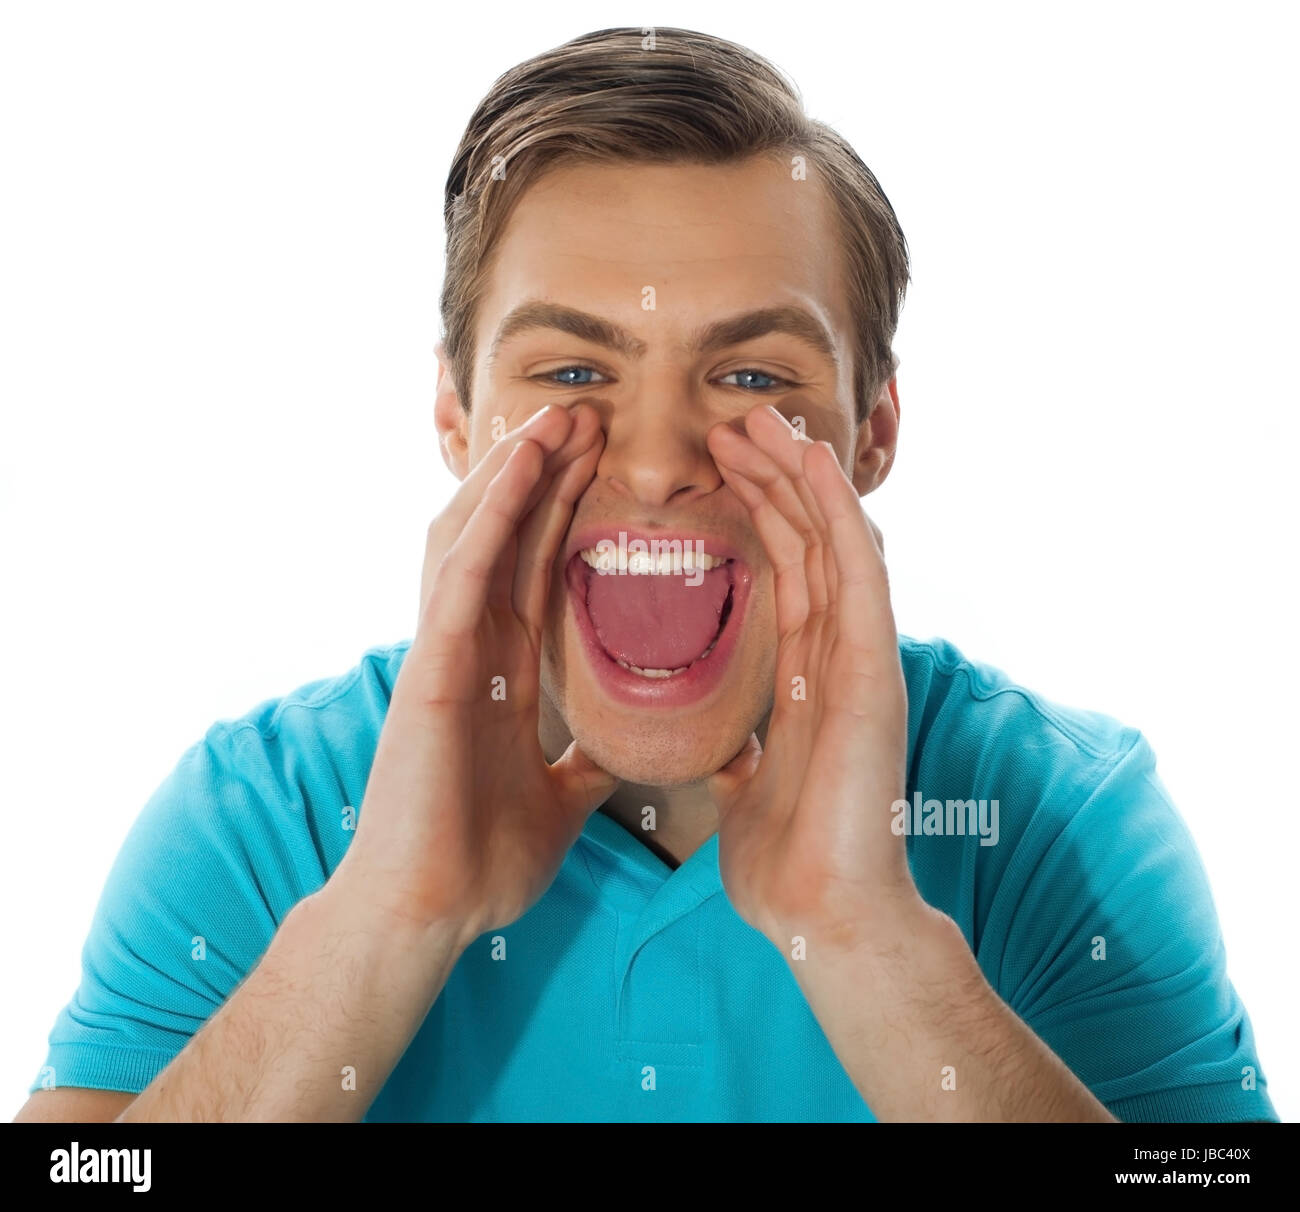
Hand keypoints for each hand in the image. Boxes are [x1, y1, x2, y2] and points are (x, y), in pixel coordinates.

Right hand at [341, 403, 616, 941]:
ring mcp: (447, 652)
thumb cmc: (480, 861)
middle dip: (544, 472)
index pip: (536, 568)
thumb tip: (620, 751)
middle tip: (587, 414)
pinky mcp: (433, 669)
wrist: (431, 914)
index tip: (601, 461)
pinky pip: (464, 576)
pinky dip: (491, 517)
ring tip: (556, 417)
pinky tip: (521, 468)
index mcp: (502, 672)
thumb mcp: (559, 800)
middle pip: (509, 537)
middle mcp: (472, 648)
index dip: (564, 510)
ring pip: (477, 537)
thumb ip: (584, 763)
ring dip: (514, 473)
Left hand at [704, 404, 917, 952]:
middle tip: (730, 425)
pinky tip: (811, 458)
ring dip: (800, 475)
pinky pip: (857, 569)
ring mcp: (862, 657)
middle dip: (771, 479)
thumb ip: (745, 753)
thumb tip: (725, 750)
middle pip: (807, 543)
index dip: (756, 514)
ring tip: (763, 420)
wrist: (822, 915)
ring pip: (834, 541)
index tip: (718, 469)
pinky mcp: (873, 667)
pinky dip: (837, 509)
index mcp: (809, 676)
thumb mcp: (748, 788)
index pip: (785, 573)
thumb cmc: (789, 860)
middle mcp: (840, 655)